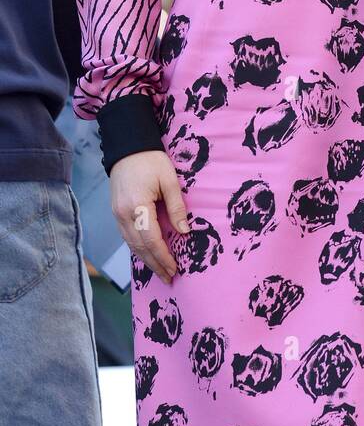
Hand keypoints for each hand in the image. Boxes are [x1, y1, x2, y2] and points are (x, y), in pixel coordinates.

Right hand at [109, 150, 188, 283]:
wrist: (127, 147)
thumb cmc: (151, 160)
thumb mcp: (169, 180)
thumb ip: (177, 207)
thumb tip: (184, 231)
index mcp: (137, 206)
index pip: (151, 239)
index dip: (163, 256)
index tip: (174, 269)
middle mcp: (123, 214)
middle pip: (139, 247)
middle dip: (155, 264)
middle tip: (169, 278)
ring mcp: (117, 214)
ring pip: (131, 244)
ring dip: (146, 259)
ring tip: (160, 271)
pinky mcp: (116, 212)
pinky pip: (127, 236)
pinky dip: (138, 248)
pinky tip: (147, 255)